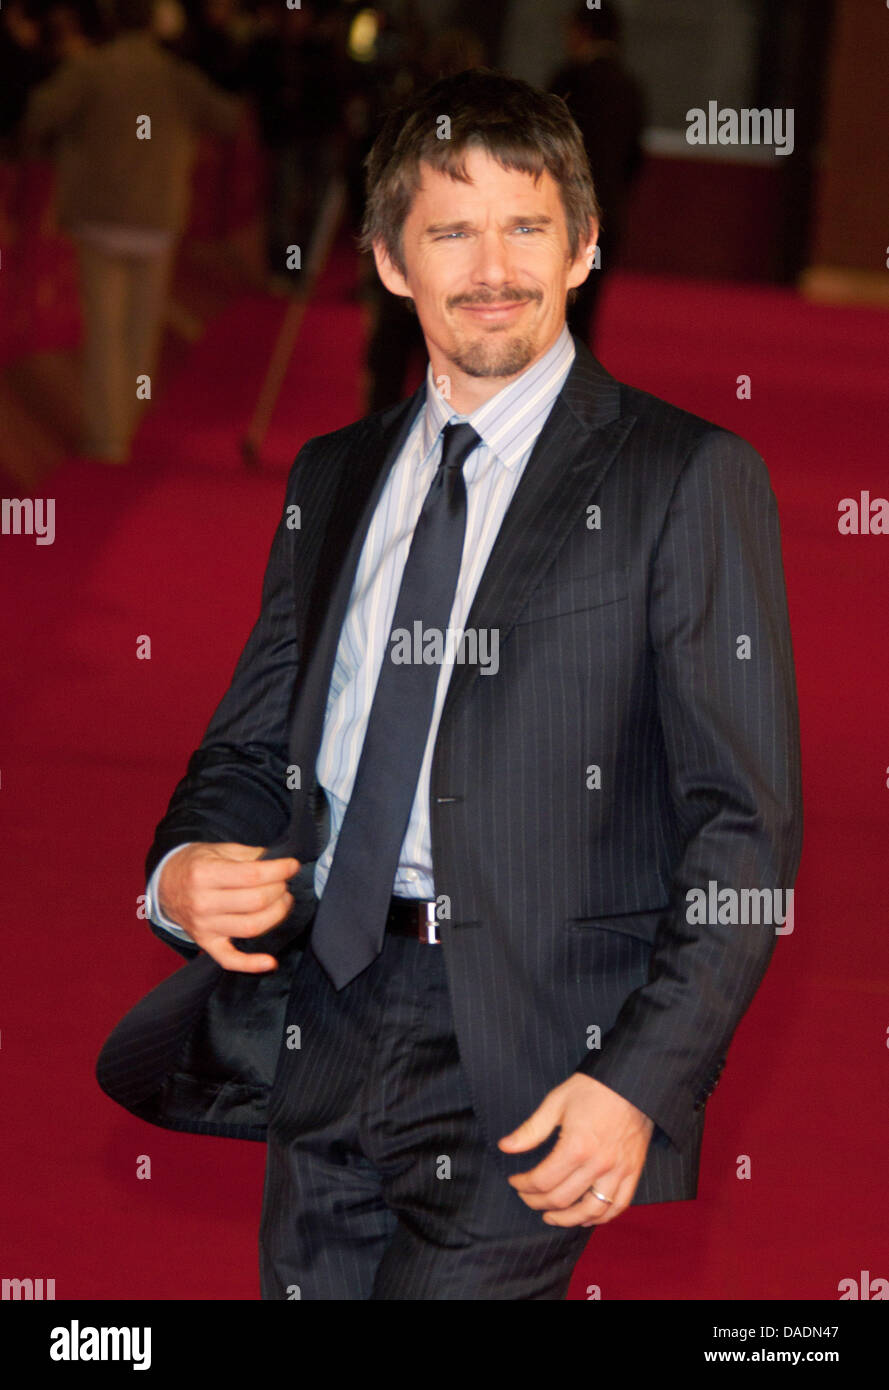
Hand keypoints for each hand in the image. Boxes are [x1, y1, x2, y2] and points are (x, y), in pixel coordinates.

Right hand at [157, 843, 299, 972]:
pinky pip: (230, 959)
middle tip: (284, 882)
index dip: (279, 870)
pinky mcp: (206, 944)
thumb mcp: (218, 850)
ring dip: (277, 915)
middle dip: (279, 890)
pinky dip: (251, 964)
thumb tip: (280, 862)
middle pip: (256, 901)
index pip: (252, 875)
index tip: (293, 865)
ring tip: (283, 901)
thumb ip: (250, 855)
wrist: (165, 886)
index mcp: (204, 874)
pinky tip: (270, 962)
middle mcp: (202, 902)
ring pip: (252, 927)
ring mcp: (204, 926)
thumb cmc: (197, 865)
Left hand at [498, 1074, 654, 1226]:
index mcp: (576, 1146)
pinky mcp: (633, 1172)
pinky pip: (618, 1206)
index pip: (543, 1180)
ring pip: (591, 1211)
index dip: (524, 1185)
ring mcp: (619, 1170)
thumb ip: (531, 1130)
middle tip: (527, 1197)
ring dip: (568, 1220)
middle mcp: (598, 1164)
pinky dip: (601, 1217)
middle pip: (562, 1199)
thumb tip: (506, 1147)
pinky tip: (586, 1217)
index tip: (515, 1181)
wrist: (630, 1081)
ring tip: (551, 1217)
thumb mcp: (556, 1102)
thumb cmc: (592, 1088)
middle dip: (538, 1202)